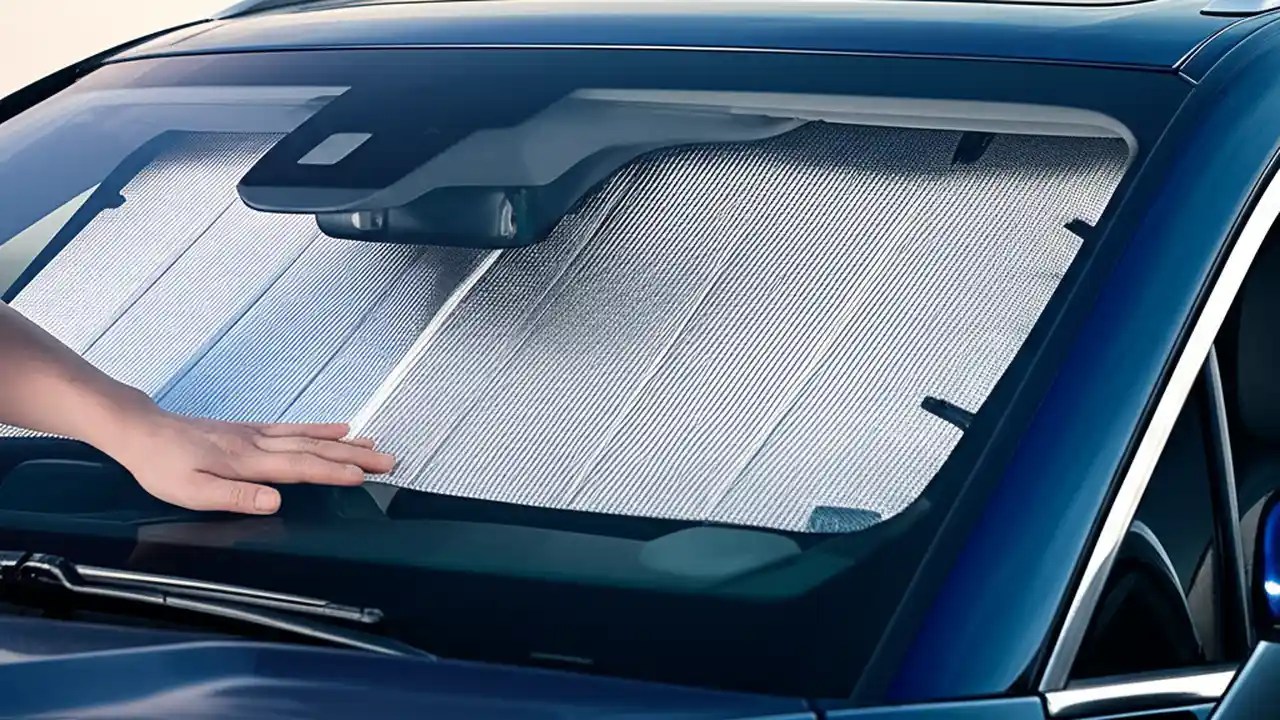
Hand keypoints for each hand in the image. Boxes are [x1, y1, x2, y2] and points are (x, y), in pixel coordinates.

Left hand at [98, 410, 395, 514]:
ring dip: (345, 444)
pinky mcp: (250, 431)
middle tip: (389, 461)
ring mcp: (256, 435)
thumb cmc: (162, 466)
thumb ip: (236, 497)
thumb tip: (275, 501)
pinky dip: (320, 429)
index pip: (301, 468)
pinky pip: (294, 428)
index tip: (365, 475)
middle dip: (355, 456)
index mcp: (248, 462)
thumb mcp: (191, 492)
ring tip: (375, 445)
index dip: (334, 472)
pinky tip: (336, 428)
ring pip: (310, 438)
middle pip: (315, 450)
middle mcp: (258, 444)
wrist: (142, 432)